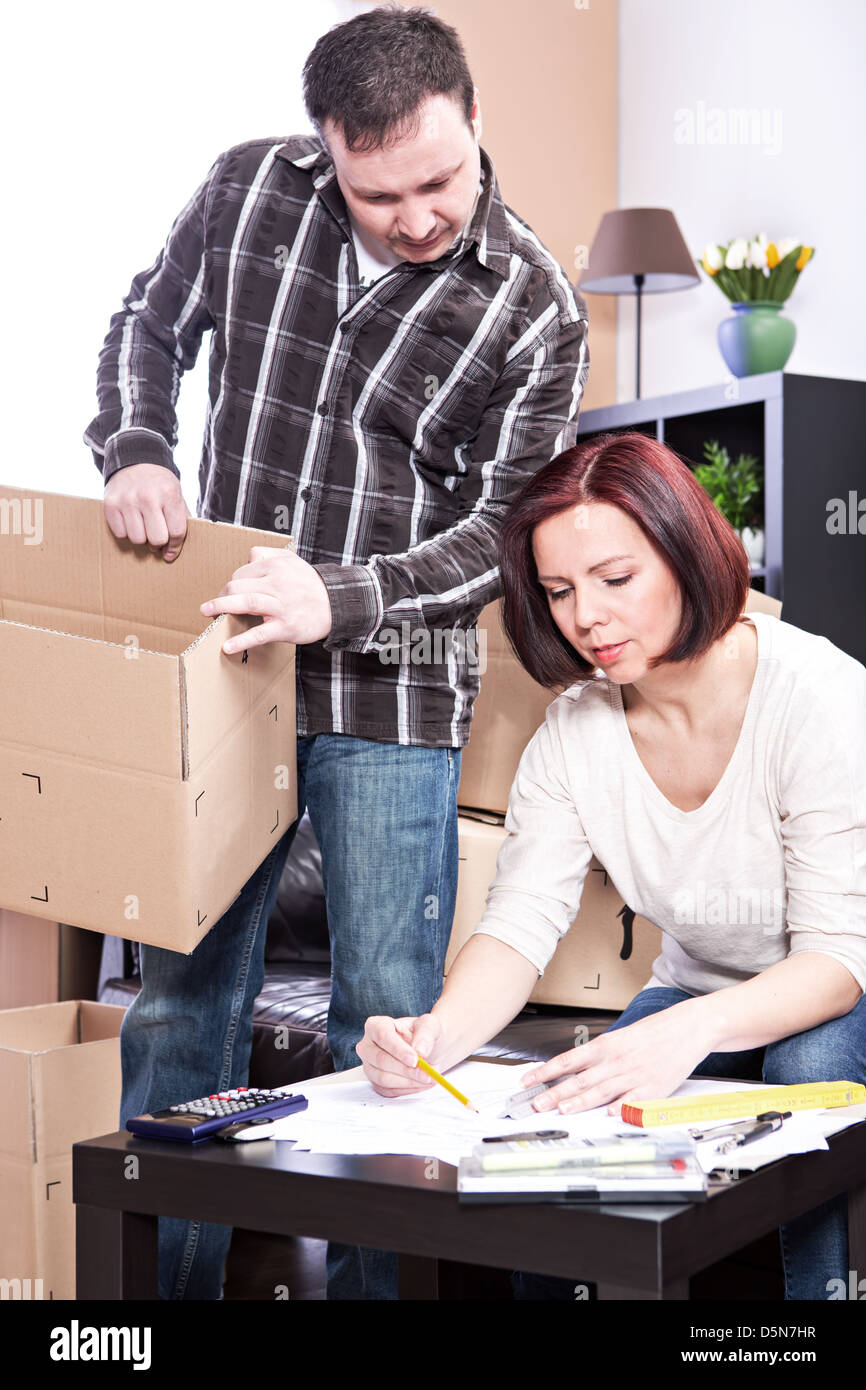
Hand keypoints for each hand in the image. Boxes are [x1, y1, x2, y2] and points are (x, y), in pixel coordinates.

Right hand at [103, 462, 189, 561]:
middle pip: (156, 539)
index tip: (170, 551)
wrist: (135, 461)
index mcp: (169, 494)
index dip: (175, 546)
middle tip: (156, 537)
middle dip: (158, 542)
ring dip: (141, 537)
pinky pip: (120, 534)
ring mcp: (127, 500)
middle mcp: (148, 497)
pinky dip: (125, 531)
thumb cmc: (160, 484)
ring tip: (143, 526)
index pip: (176, 532)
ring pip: (137, 539)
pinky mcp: (110, 504)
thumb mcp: (177, 495)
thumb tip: (173, 551)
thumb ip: (181, 520)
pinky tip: (130, 520)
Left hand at [199, 546, 332, 652]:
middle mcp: (277, 584)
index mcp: (276, 566)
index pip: (242, 572)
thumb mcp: (292, 560)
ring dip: (221, 607)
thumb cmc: (311, 585)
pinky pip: (260, 634)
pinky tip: (227, 646)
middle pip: (238, 585)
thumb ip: (268, 554)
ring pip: (245, 602)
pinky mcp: (285, 627)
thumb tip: (248, 556)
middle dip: (221, 595)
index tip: (227, 593)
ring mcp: (281, 606)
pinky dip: (242, 640)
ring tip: (207, 612)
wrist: (337, 605)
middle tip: (211, 605)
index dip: (231, 583)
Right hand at [356, 1013, 443, 1097]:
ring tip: (429, 1078)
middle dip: (406, 1070)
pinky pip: (389, 1091)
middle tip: (427, 1074)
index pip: (382, 1035)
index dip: (398, 1049)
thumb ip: (425, 1035)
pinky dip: (408, 1089)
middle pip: (381, 1060)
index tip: (415, 1059)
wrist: (426, 1049)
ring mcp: (369, 1066)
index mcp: (375, 1025)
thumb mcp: (429, 1025)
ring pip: (383, 1079)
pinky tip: (422, 1084)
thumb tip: (420, 1050)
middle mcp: (367, 1046)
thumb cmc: (423, 1034)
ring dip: (409, 1082)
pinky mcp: (376, 1083)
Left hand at [522, 998, 717, 1117]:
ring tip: (561, 1110)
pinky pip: (633, 1101)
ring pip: (601, 1091)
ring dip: (580, 1102)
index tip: (527, 1080)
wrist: (688, 1027)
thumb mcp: (621, 1037)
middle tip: (535, 1102)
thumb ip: (599, 1055)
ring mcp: (633, 1075)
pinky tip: (609, 1115)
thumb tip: (574, 1067)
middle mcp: (616, 1060)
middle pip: (579, 1079)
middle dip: (555, 1092)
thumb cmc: (654, 1032)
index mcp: (606, 1045)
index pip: (568, 1060)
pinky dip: (621, 1108)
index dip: (545, 1071)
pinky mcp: (652, 1089)